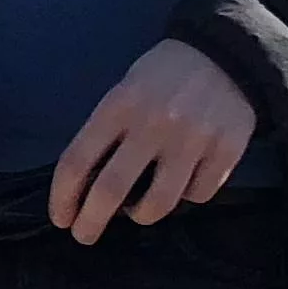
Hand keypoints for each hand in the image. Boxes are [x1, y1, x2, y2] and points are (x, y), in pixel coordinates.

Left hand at [48, 39, 257, 242]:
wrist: (226, 53)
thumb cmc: (163, 77)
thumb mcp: (125, 90)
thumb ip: (108, 133)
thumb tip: (87, 187)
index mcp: (119, 105)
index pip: (77, 161)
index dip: (63, 197)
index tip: (61, 218)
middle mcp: (153, 123)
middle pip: (111, 190)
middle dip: (91, 222)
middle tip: (85, 236)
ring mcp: (192, 139)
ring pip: (158, 203)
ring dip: (140, 216)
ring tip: (137, 211)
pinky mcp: (226, 150)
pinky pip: (198, 195)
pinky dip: (186, 196)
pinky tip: (182, 182)